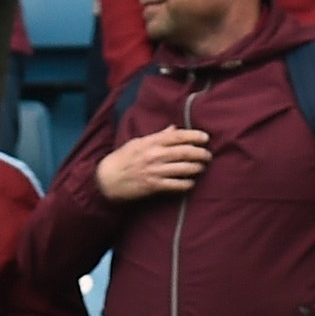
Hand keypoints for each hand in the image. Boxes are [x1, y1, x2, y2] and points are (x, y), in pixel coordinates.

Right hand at [95, 126, 210, 201]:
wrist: (106, 179)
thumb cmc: (122, 159)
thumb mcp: (137, 142)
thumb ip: (158, 136)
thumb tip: (174, 129)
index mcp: (150, 142)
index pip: (177, 136)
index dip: (194, 135)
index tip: (205, 137)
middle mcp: (154, 155)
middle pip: (184, 152)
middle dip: (200, 153)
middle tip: (208, 155)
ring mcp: (155, 171)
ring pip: (183, 169)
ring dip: (197, 168)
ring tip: (202, 167)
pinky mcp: (153, 186)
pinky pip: (176, 185)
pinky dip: (187, 184)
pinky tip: (191, 183)